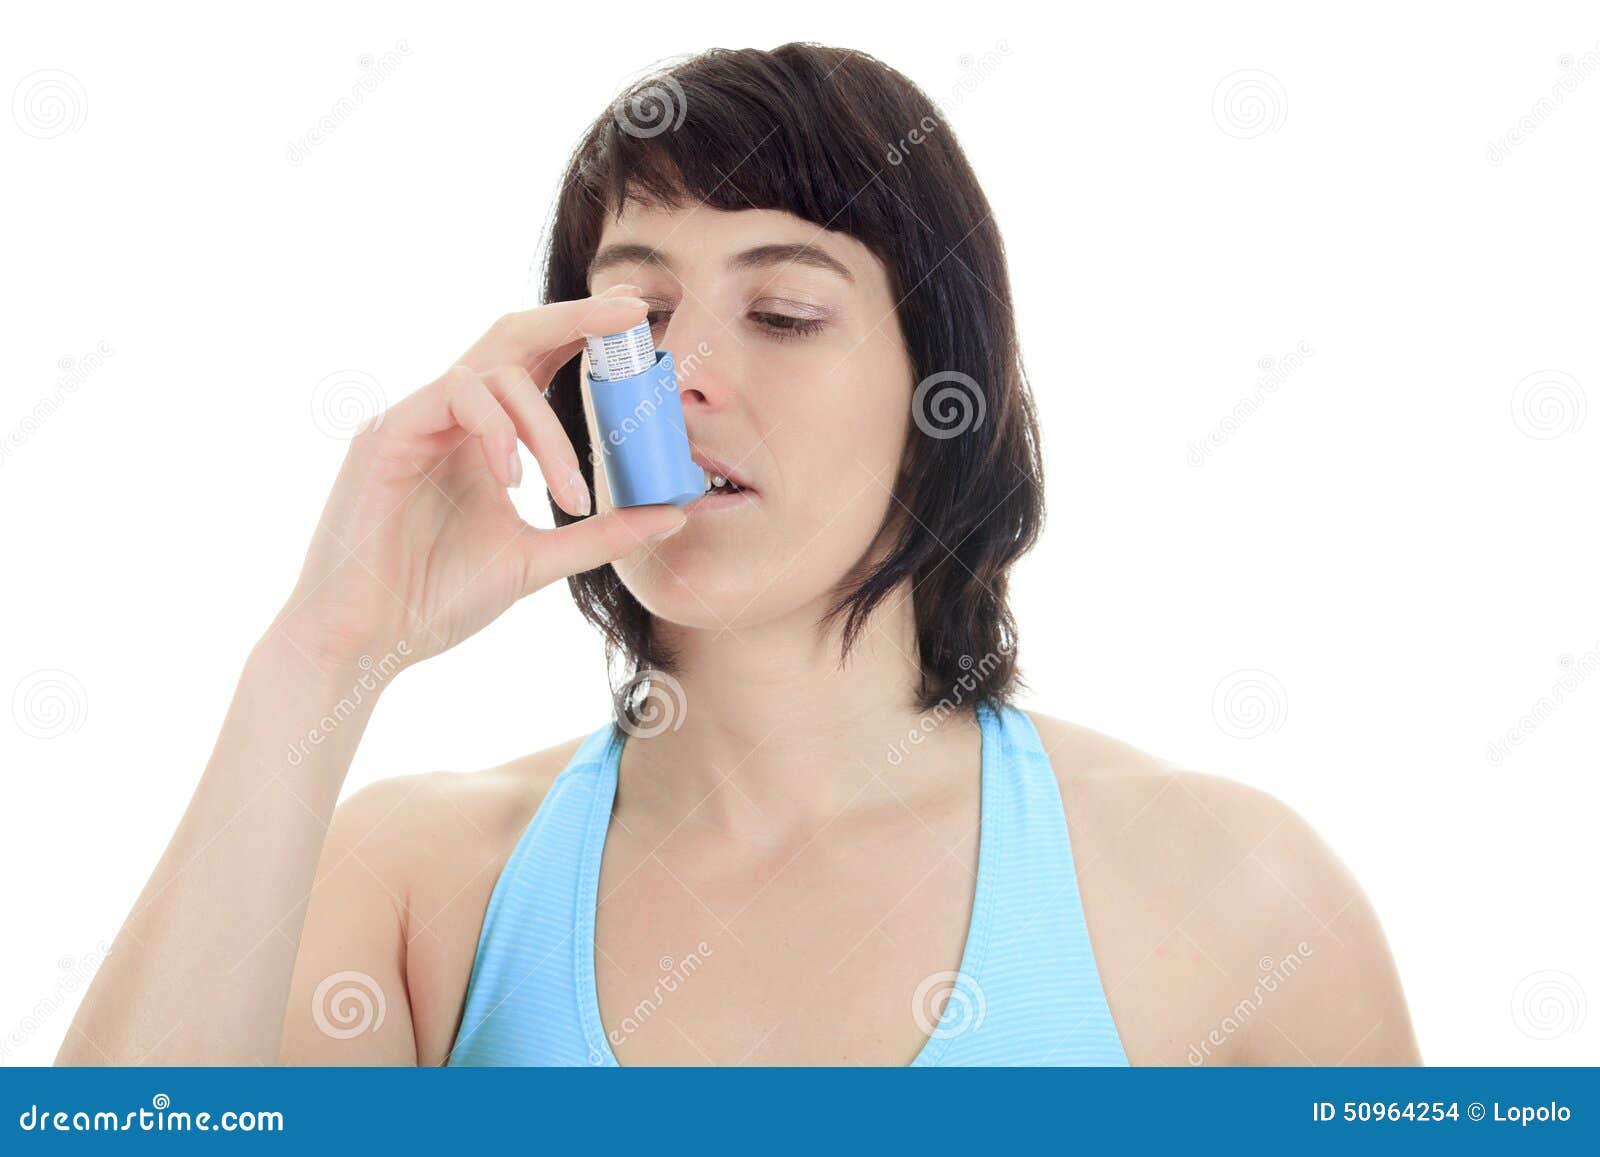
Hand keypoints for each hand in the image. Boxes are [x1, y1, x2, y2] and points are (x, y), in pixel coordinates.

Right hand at [268, 287, 684, 674]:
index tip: (643, 324)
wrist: (365, 641)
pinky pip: (454, 396)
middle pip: (513, 334)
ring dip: (547, 429)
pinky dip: (497, 432)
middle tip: (633, 317)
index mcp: (482, 434)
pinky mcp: (387, 434)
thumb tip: (672, 511)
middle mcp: (448, 414)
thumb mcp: (536, 561)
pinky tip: (515, 482)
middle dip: (576, 317)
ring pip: (493, 372)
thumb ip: (600, 534)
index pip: (538, 362)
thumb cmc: (433, 597)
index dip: (586, 334)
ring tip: (571, 495)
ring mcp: (415, 417)